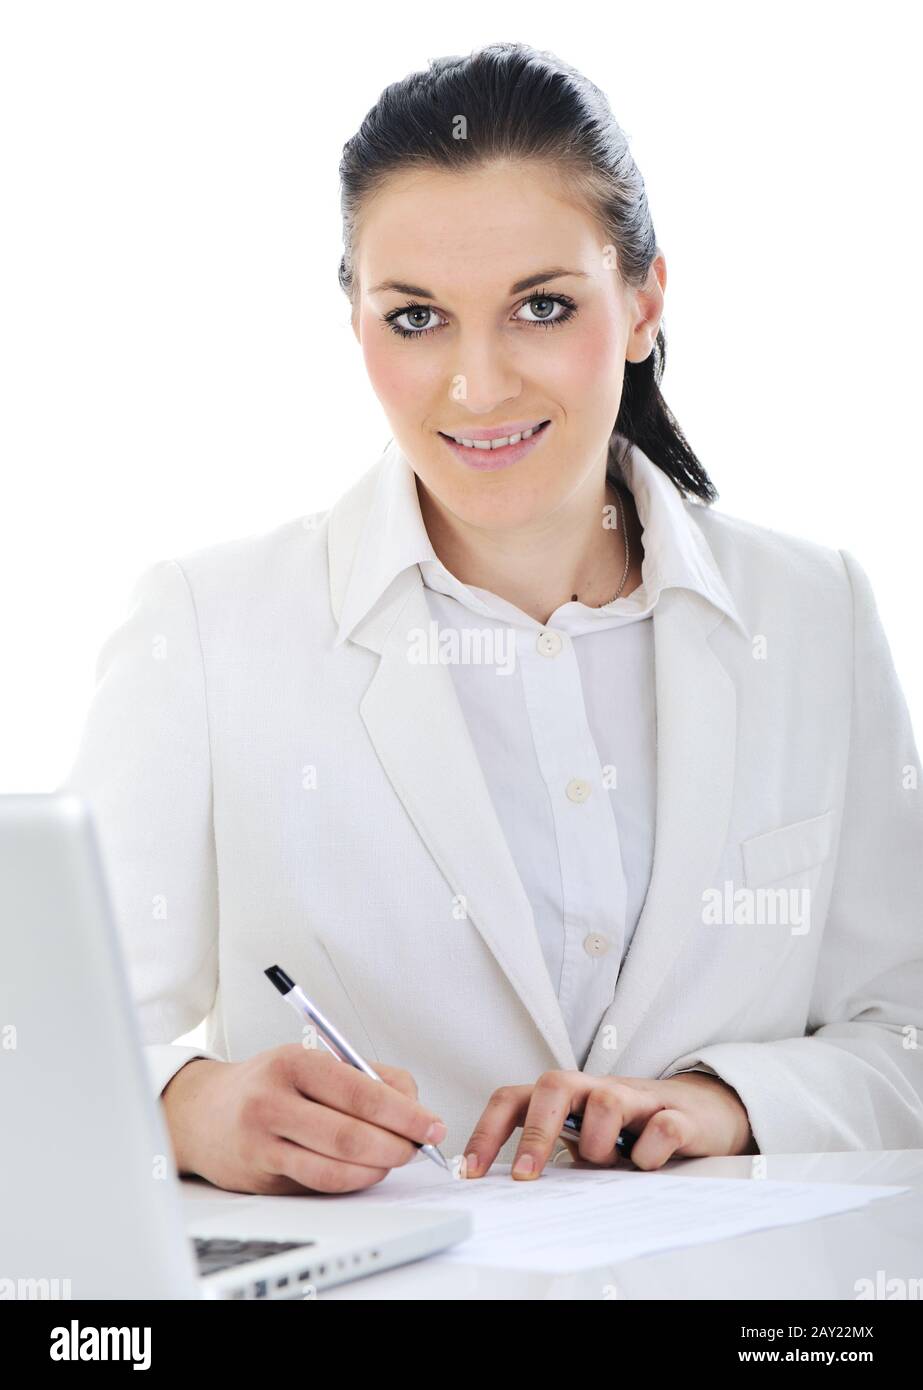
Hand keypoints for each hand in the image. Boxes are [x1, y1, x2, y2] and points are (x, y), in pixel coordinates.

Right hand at [161, 1044, 446, 1194]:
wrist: (201, 1112)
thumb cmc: (268, 1083)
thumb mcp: (311, 1060)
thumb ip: (367, 1075)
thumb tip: (413, 1105)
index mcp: (294, 1062)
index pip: (361, 1091)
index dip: (405, 1113)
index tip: (432, 1124)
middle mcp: (273, 1101)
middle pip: (351, 1134)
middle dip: (397, 1145)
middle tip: (418, 1146)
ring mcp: (263, 1142)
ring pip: (336, 1167)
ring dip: (377, 1167)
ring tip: (394, 1159)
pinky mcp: (261, 1177)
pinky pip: (318, 1185)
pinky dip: (352, 1181)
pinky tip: (365, 1171)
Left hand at [463, 1070, 756, 1178]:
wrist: (696, 1110)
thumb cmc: (628, 1128)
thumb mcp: (582, 1137)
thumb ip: (552, 1151)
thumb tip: (508, 1187)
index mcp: (566, 1097)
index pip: (514, 1099)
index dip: (487, 1131)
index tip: (471, 1172)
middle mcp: (595, 1089)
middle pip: (555, 1085)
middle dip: (536, 1132)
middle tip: (527, 1176)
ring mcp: (636, 1098)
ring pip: (608, 1101)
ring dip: (600, 1144)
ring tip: (608, 1166)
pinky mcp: (676, 1115)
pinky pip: (661, 1127)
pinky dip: (650, 1152)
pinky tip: (647, 1165)